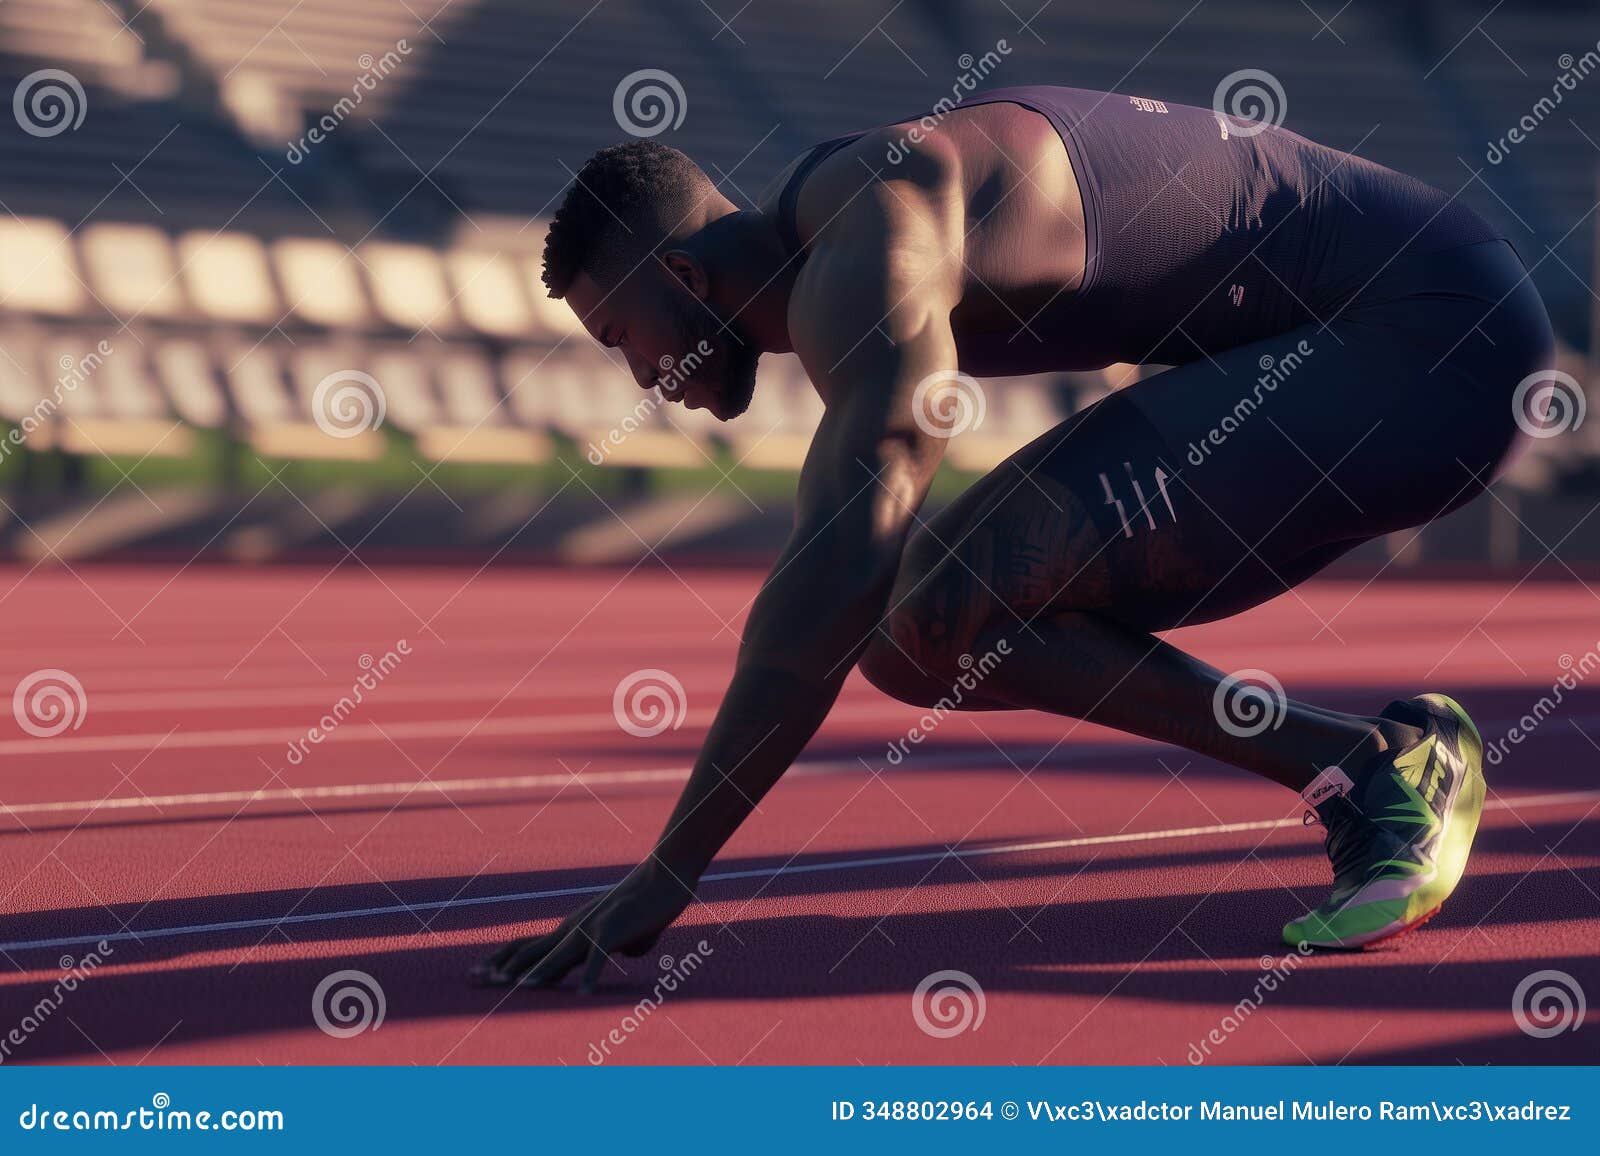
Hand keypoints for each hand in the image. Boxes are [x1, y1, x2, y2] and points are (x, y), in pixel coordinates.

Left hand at [470, 859, 695, 991]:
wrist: (662, 878)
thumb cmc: (643, 908)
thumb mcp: (620, 936)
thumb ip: (614, 947)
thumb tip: (624, 954)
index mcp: (568, 930)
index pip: (524, 946)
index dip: (499, 961)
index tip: (475, 974)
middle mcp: (571, 929)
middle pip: (530, 951)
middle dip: (501, 969)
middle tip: (472, 982)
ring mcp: (590, 929)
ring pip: (559, 955)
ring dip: (540, 974)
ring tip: (520, 991)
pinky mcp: (614, 930)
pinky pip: (599, 957)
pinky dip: (591, 977)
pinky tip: (583, 996)